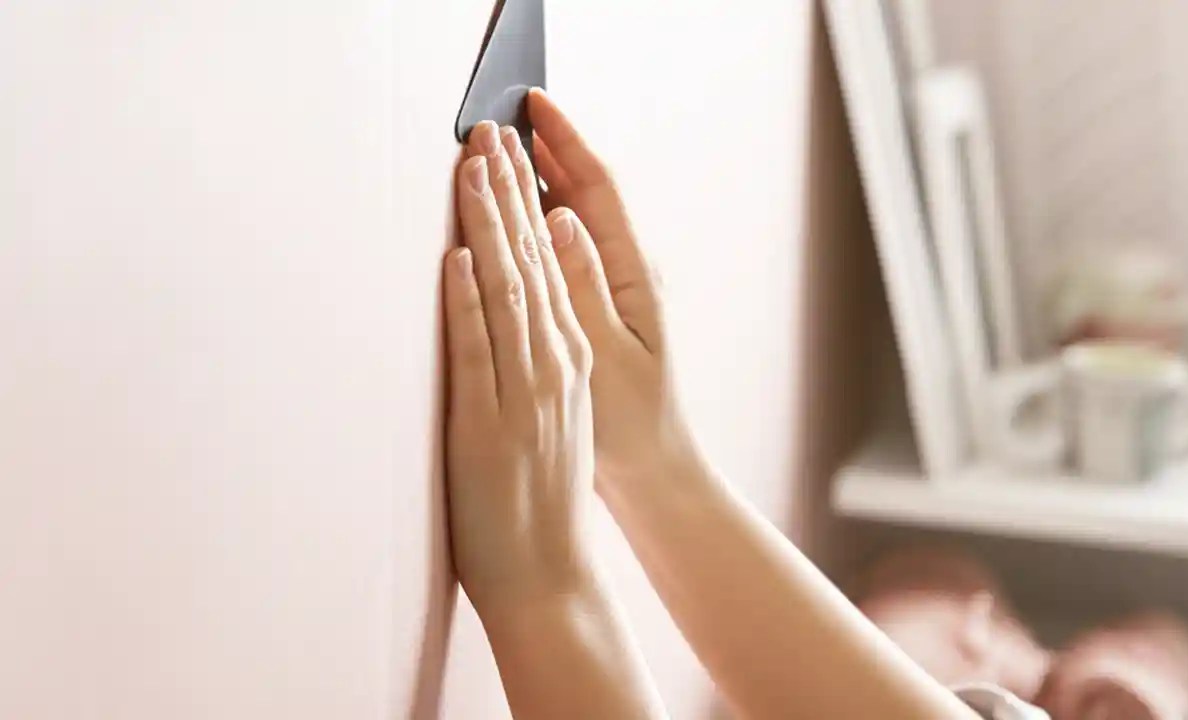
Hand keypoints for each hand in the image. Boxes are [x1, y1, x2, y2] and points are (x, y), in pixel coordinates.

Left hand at [444, 120, 594, 607]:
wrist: (551, 577)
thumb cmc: (543, 502)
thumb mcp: (554, 420)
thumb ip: (539, 364)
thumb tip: (511, 312)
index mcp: (567, 361)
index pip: (547, 266)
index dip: (526, 206)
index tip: (512, 155)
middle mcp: (554, 365)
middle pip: (529, 263)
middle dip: (508, 193)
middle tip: (491, 131)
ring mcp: (524, 392)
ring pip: (506, 292)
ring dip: (488, 227)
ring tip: (474, 168)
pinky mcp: (487, 424)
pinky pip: (477, 351)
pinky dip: (465, 301)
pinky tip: (453, 258)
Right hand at [527, 89, 696, 486]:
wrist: (654, 472)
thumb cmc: (631, 423)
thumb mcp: (606, 353)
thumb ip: (583, 284)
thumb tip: (560, 215)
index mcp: (633, 275)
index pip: (597, 188)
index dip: (565, 142)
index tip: (534, 104)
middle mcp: (626, 274)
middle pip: (582, 194)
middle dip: (544, 152)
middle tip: (500, 121)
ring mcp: (612, 292)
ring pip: (570, 221)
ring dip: (539, 182)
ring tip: (501, 152)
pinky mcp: (594, 314)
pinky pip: (561, 253)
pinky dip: (536, 226)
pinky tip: (512, 218)